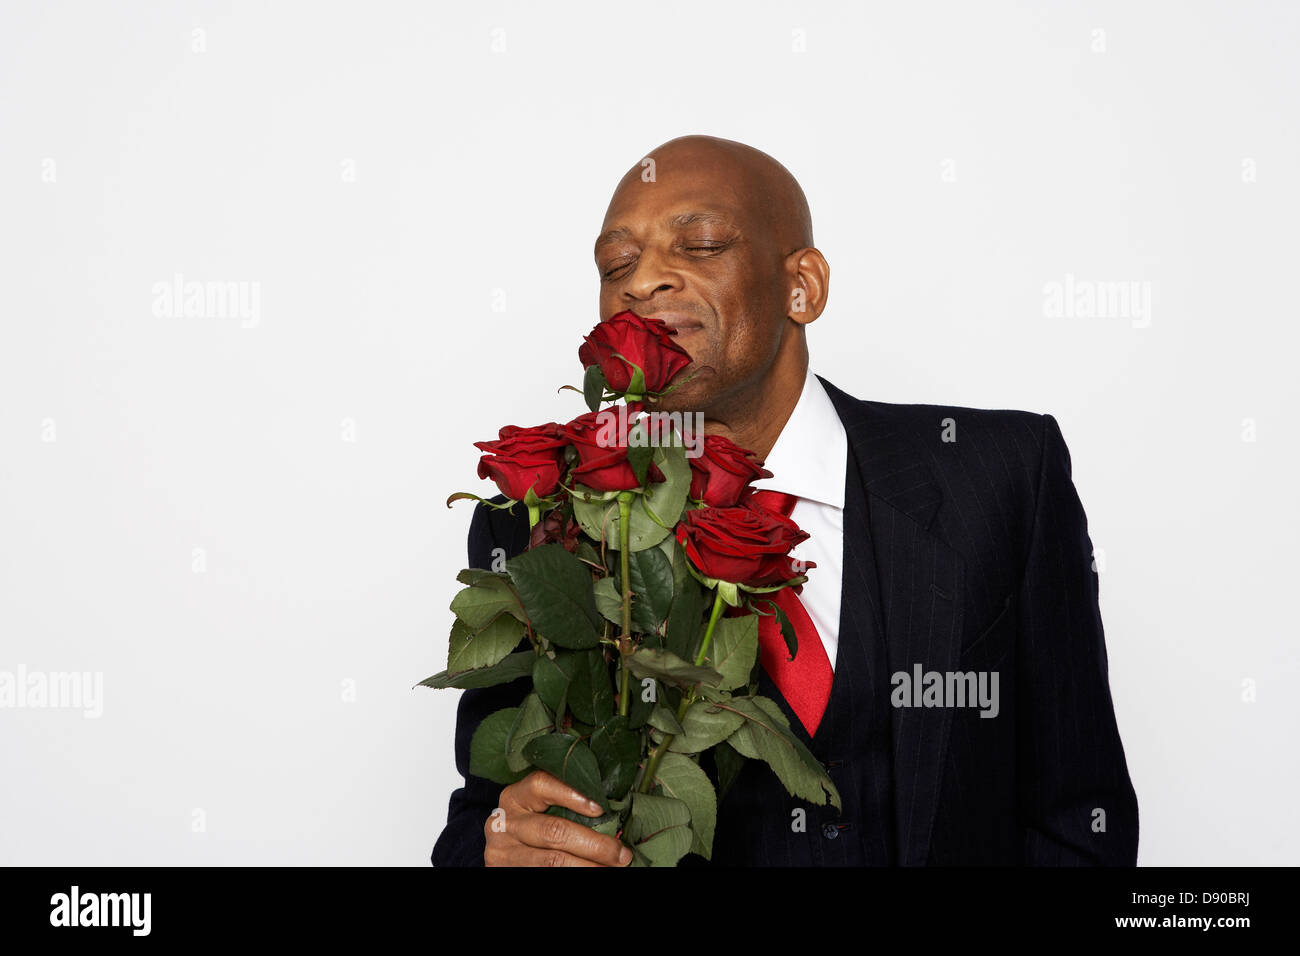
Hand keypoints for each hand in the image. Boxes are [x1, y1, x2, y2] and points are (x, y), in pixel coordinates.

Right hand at [484, 769, 632, 866]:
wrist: (501, 854)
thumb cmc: (531, 823)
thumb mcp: (537, 808)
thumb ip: (563, 805)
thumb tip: (612, 814)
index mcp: (514, 797)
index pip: (541, 785)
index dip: (572, 794)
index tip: (601, 808)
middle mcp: (505, 823)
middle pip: (553, 831)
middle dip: (593, 844)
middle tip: (621, 854)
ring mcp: (503, 852)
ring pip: (552, 862)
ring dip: (588, 867)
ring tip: (613, 868)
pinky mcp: (506, 872)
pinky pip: (546, 875)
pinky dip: (574, 875)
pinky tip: (593, 872)